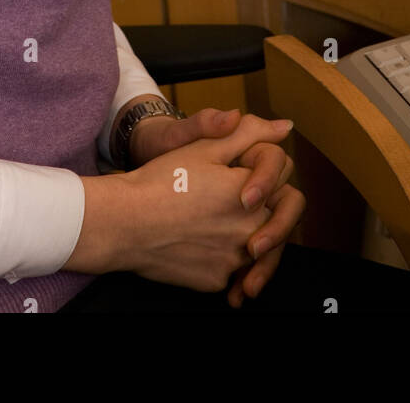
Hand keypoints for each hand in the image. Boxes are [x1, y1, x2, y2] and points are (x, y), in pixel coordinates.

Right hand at [128, 107, 303, 304]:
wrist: (125, 222)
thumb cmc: (162, 181)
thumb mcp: (205, 147)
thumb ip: (250, 136)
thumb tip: (285, 128)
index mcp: (253, 194)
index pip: (281, 181)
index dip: (262, 172)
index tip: (240, 174)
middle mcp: (250, 231)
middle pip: (275, 218)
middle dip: (260, 208)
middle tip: (234, 202)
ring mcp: (233, 260)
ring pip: (255, 249)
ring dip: (245, 236)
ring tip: (211, 222)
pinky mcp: (215, 281)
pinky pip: (230, 270)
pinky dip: (220, 258)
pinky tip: (198, 242)